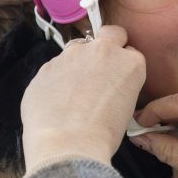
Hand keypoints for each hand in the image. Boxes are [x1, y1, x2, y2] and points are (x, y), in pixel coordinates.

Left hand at [21, 25, 145, 172]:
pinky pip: (55, 68)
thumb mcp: (127, 106)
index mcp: (130, 62)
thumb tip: (104, 83)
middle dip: (107, 44)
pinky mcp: (46, 66)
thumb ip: (118, 82)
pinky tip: (55, 103)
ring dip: (78, 62)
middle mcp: (103, 50)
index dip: (124, 64)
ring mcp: (71, 55)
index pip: (131, 51)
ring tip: (73, 93)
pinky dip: (57, 80)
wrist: (67, 145)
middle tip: (100, 69)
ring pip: (78, 49)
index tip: (118, 79)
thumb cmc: (103, 134)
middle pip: (110, 33)